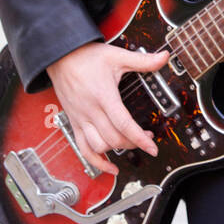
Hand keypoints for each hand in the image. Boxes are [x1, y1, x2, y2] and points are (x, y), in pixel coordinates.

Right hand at [47, 41, 170, 175]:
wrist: (59, 57)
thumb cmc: (86, 56)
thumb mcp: (117, 56)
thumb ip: (142, 60)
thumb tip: (164, 57)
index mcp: (104, 95)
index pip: (123, 124)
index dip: (139, 138)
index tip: (152, 148)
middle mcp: (91, 110)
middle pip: (114, 138)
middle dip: (133, 143)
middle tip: (146, 138)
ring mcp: (80, 118)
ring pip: (99, 146)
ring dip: (116, 150)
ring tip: (130, 144)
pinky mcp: (74, 123)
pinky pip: (83, 148)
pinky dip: (96, 162)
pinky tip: (109, 167)